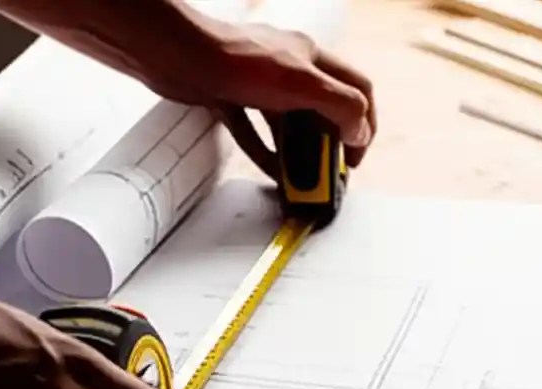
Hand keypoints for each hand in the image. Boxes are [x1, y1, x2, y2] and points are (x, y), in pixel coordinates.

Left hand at [164, 20, 378, 178]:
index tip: (357, 153)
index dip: (365, 122)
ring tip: (302, 180)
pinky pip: (254, 130)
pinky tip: (270, 172)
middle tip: (328, 172)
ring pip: (288, 123)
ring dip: (297, 152)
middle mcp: (288, 67)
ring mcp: (258, 83)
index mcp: (312, 57)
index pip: (357, 88)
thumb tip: (360, 133)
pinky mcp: (230, 96)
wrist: (177, 54)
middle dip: (328, 143)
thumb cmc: (236, 59)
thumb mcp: (303, 83)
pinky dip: (265, 152)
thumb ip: (341, 106)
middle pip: (322, 108)